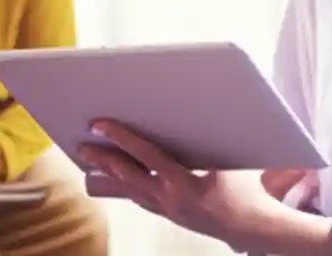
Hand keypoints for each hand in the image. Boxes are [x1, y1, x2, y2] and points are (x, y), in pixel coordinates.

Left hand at [77, 119, 312, 252]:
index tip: (100, 123)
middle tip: (81, 143)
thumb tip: (189, 104)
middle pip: (127, 176)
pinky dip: (125, 184)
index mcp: (184, 184)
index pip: (145, 155)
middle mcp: (170, 200)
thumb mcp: (226, 160)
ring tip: (89, 156)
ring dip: (109, 171)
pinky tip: (113, 173)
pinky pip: (140, 197)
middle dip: (102, 158)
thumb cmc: (244, 190)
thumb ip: (206, 138)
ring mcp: (166, 210)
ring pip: (129, 189)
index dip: (121, 137)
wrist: (251, 227)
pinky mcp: (168, 215)